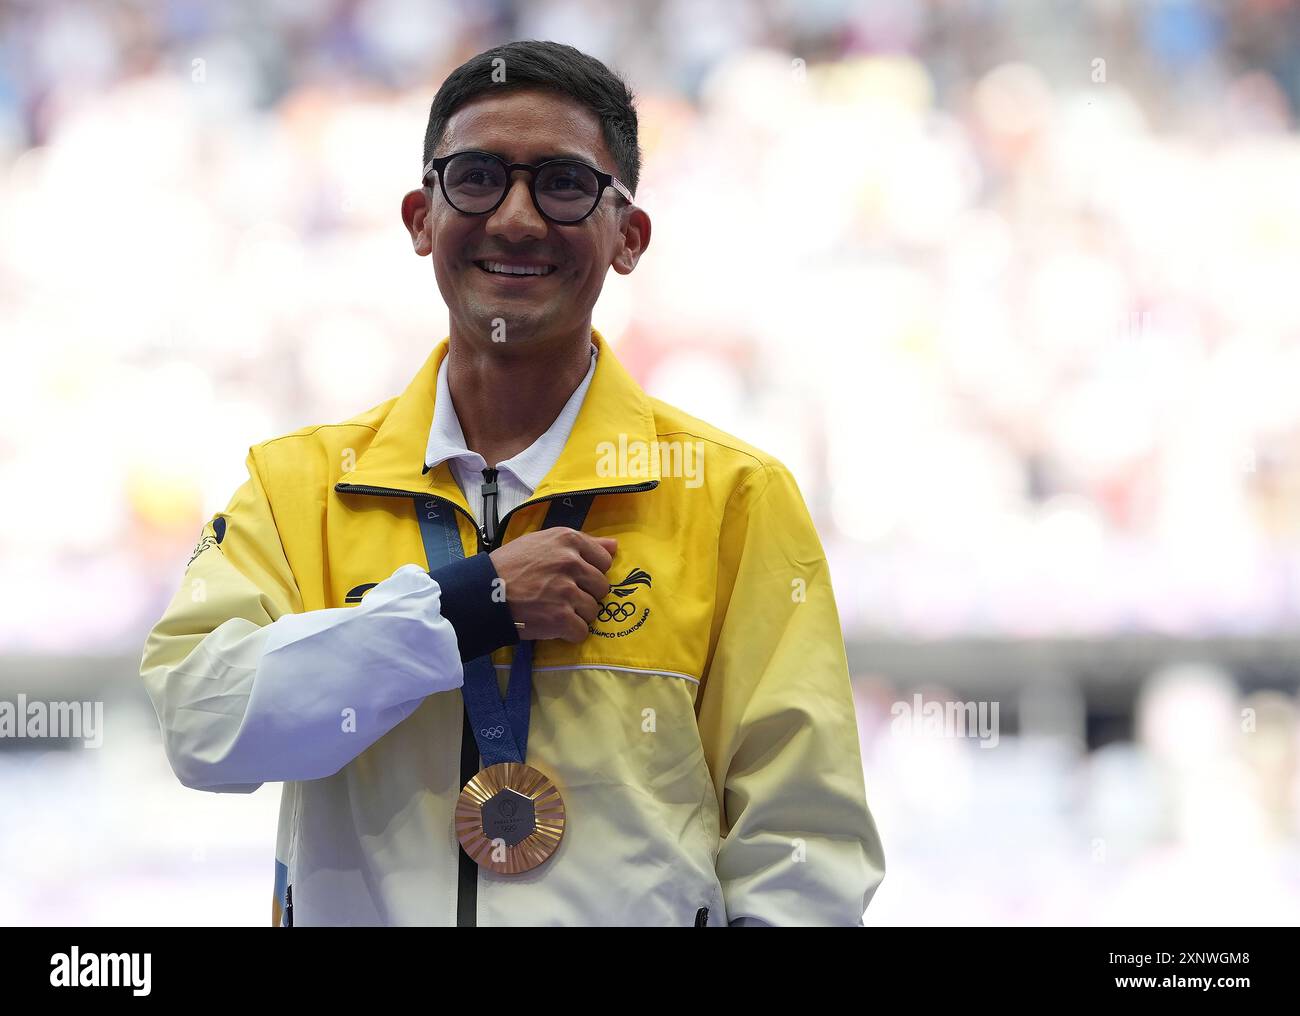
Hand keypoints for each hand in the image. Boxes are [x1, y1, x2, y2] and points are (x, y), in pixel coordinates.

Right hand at [488, 530, 617, 642]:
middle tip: (561, 596)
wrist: (483, 591)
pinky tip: (553, 625)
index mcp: (568, 540)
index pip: (604, 560)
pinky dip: (569, 633)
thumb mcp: (543, 542)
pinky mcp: (561, 617)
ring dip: (577, 615)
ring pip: (593, 611)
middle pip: (602, 587)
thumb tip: (614, 546)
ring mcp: (567, 591)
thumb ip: (582, 543)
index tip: (572, 577)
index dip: (590, 572)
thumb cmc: (510, 565)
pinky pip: (582, 631)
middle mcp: (571, 562)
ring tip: (554, 610)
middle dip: (585, 595)